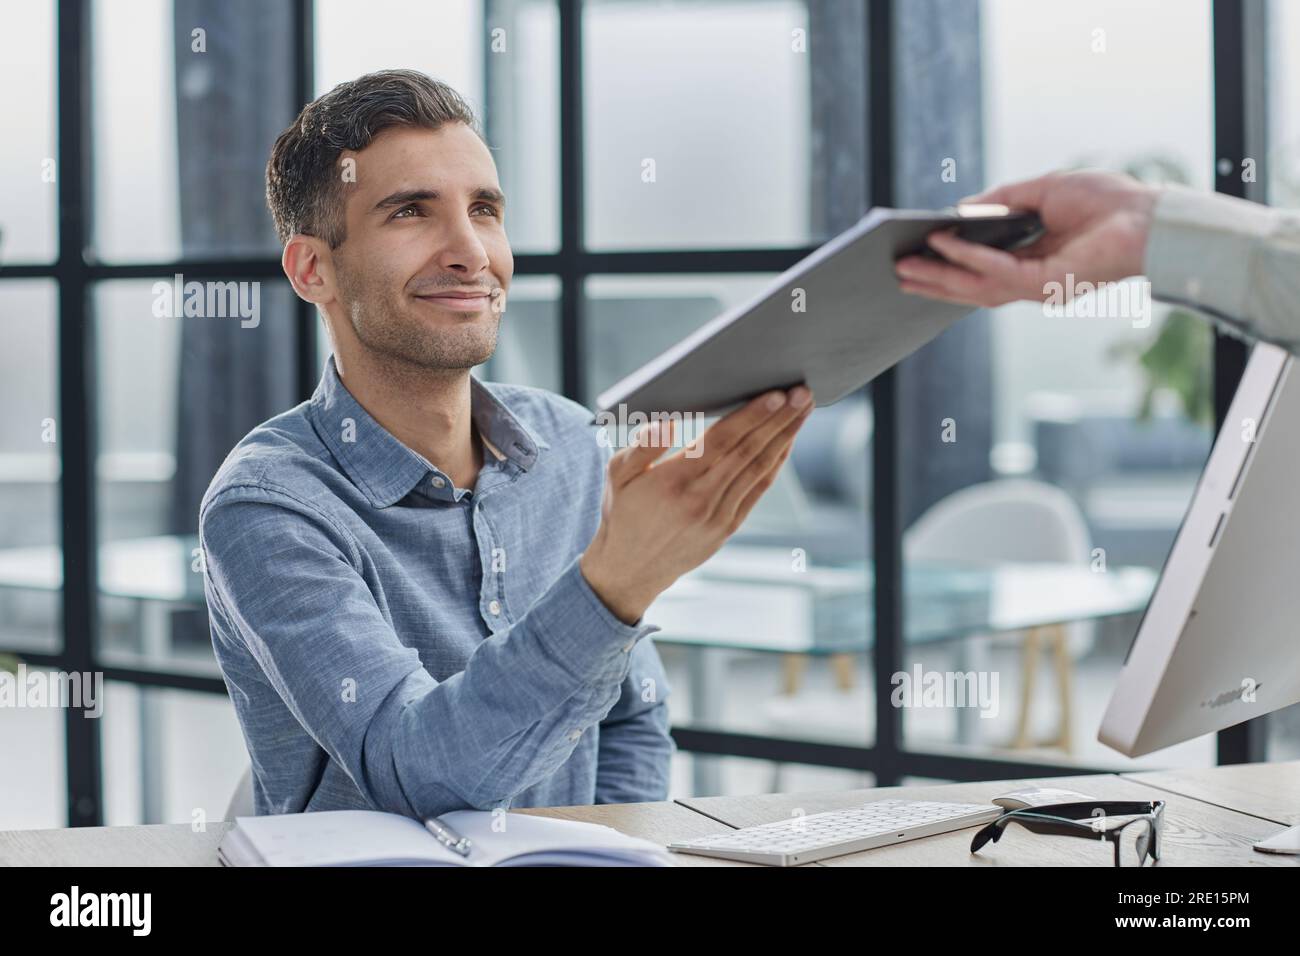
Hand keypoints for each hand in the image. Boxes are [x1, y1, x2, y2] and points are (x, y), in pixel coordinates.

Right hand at [580, 386, 814, 623]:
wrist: (630, 569)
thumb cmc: (623, 514)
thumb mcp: (618, 476)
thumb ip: (642, 445)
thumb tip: (667, 422)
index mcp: (674, 480)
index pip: (722, 440)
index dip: (752, 416)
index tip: (776, 394)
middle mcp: (701, 498)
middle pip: (748, 450)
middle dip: (779, 419)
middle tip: (802, 392)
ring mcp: (718, 514)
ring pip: (759, 468)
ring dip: (784, 437)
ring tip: (803, 409)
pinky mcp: (727, 526)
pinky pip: (757, 489)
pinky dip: (775, 463)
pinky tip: (785, 442)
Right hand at [893, 169, 1158, 308]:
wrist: (1149, 217)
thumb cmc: (1108, 202)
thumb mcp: (1042, 190)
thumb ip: (1003, 199)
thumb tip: (961, 209)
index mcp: (1032, 262)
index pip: (980, 272)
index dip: (947, 267)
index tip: (916, 258)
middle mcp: (1031, 282)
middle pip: (970, 286)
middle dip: (932, 280)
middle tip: (897, 272)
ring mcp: (1037, 288)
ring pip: (975, 287)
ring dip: (938, 277)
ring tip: (906, 268)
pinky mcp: (1045, 286)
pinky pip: (997, 272)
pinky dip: (968, 258)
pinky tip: (944, 245)